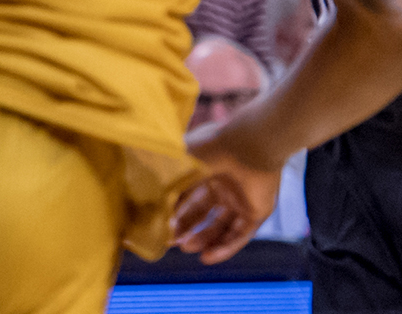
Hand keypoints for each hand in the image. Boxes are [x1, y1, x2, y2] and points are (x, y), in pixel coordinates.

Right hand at [173, 127, 279, 264]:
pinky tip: (208, 257)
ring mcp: (242, 200)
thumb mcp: (181, 161)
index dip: (176, 213)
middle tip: (172, 241)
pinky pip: (241, 235)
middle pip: (204, 215)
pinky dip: (226, 248)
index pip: (189, 198)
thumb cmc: (212, 147)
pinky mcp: (258, 212)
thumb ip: (166, 176)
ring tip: (188, 249)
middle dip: (188, 228)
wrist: (247, 144)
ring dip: (205, 240)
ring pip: (222, 227)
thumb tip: (143, 185)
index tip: (161, 225)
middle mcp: (225, 187)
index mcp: (207, 172)